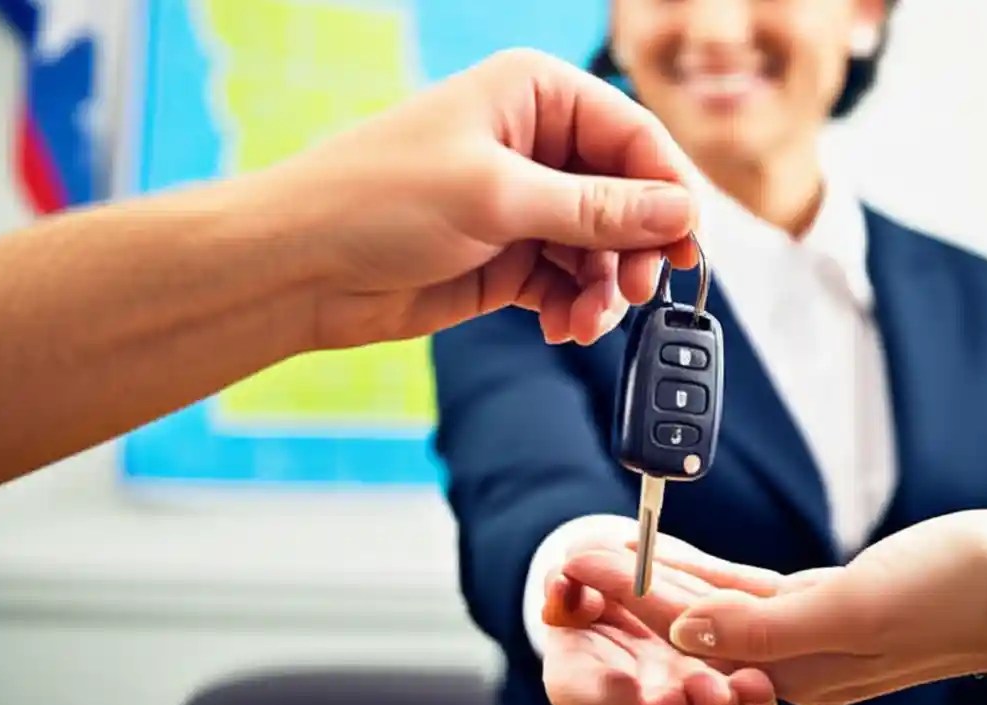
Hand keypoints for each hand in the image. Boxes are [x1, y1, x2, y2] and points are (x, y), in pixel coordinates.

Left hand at [248, 48, 698, 348]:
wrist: (298, 269)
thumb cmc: (373, 201)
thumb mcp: (498, 198)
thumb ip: (596, 209)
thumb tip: (679, 211)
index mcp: (533, 95)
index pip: (633, 135)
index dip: (668, 190)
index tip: (688, 243)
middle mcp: (535, 145)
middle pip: (626, 196)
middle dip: (637, 248)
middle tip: (641, 289)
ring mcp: (523, 205)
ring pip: (601, 248)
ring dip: (605, 290)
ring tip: (588, 321)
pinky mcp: (508, 258)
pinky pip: (568, 283)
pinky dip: (574, 308)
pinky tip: (563, 327)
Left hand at [559, 511, 986, 704]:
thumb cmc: (956, 595)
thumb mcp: (855, 608)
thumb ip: (767, 627)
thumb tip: (688, 637)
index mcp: (796, 667)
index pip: (690, 630)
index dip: (629, 595)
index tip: (578, 564)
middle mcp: (798, 659)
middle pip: (695, 623)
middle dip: (632, 592)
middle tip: (576, 555)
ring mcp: (817, 635)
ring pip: (720, 608)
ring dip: (667, 581)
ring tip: (617, 552)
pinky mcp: (836, 607)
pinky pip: (756, 594)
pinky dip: (717, 577)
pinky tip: (691, 562)